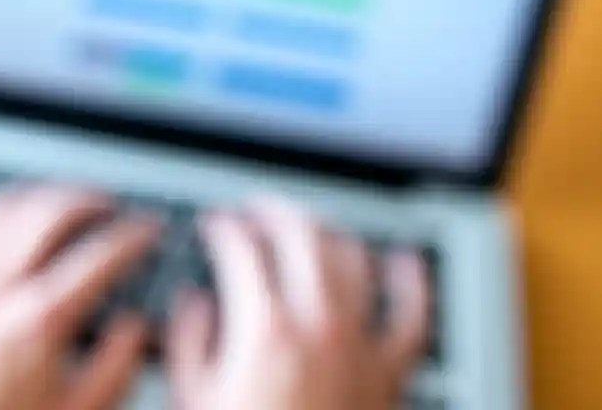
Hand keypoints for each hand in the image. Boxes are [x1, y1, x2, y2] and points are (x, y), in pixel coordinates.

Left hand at [0, 186, 158, 409]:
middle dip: (89, 198)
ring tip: (64, 199)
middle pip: (51, 213)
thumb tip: (136, 328)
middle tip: (110, 204)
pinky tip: (4, 209)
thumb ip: (113, 368)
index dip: (135, 233)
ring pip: (4, 207)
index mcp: (37, 321)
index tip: (149, 228)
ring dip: (41, 194)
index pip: (101, 255)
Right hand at [167, 200, 429, 409]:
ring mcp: (363, 344)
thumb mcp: (192, 399)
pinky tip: (402, 262)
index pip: (242, 246)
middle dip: (273, 211)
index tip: (213, 225)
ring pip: (354, 257)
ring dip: (327, 232)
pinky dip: (410, 281)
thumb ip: (189, 340)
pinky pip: (412, 314)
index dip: (223, 226)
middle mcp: (321, 324)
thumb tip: (195, 303)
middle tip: (254, 210)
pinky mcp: (391, 373)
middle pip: (302, 234)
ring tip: (308, 229)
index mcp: (264, 328)